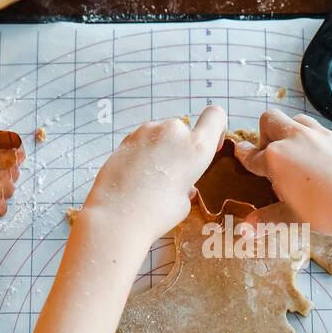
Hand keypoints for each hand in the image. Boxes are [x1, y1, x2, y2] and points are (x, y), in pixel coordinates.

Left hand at [83, 105, 226, 241]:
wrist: (116, 217)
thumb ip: (187, 183)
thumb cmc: (156, 213)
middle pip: (184, 130)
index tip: (210, 146)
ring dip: (161, 150)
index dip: (216, 129)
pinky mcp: (128, 137)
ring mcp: (148, 131)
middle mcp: (174, 132)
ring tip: (150, 178)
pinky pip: (144, 141)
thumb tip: (180, 183)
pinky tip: (135, 175)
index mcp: (196, 147)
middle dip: (180, 148)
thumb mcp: (184, 202)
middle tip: (171, 175)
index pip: (215, 115)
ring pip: (162, 136)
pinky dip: (144, 153)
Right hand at [233, 109, 331, 240]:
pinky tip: (314, 158)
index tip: (242, 155)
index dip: (243, 156)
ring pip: (293, 119)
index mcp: (275, 158)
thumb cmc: (327, 212)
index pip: (251, 155)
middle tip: (269, 156)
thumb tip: (246, 229)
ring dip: (287, 130)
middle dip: (264, 134)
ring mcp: (316, 135)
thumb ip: (266, 219)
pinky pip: (314, 128)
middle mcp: (293, 139)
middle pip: (269, 121)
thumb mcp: (291, 217)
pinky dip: (307, 137)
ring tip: (292, 154)